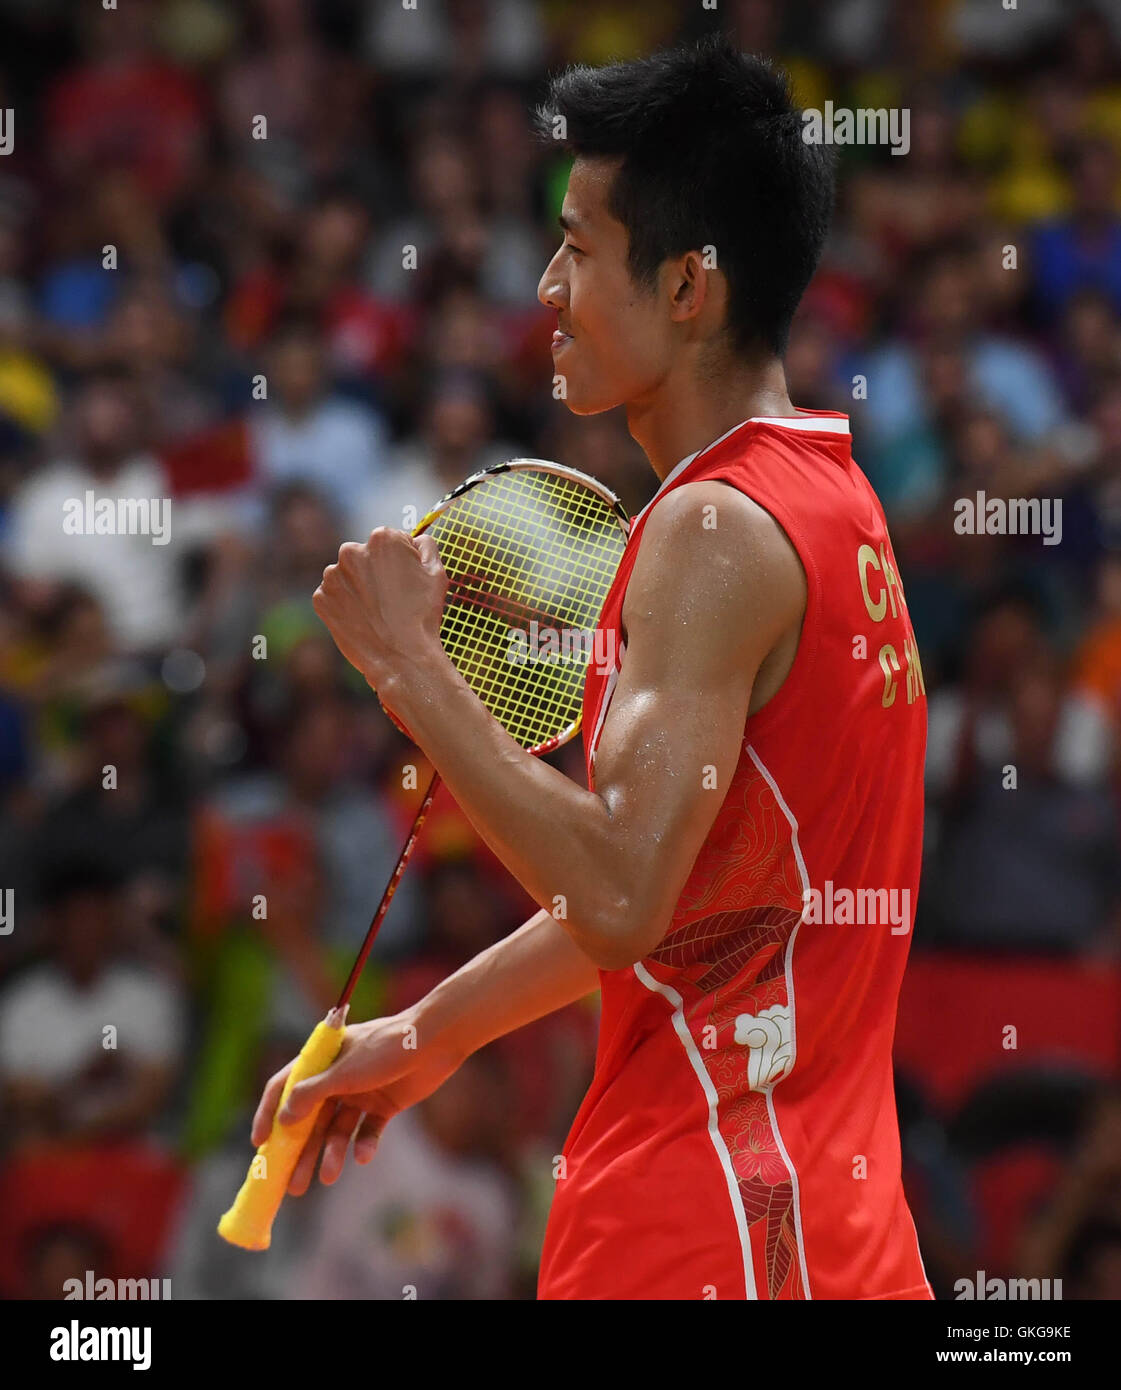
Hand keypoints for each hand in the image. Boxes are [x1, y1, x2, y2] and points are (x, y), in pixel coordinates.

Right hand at [251, 1013, 464, 1192]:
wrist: (436, 1040)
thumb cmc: (386, 1048)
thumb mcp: (344, 1072)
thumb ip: (311, 1096)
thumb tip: (283, 1119)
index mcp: (321, 1060)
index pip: (285, 1087)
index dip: (269, 1114)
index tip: (260, 1145)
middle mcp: (337, 1077)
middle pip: (311, 1118)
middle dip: (302, 1151)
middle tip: (292, 1185)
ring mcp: (361, 1091)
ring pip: (338, 1129)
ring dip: (332, 1153)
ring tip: (328, 1177)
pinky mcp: (385, 1103)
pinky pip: (367, 1131)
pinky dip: (364, 1145)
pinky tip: (362, 1156)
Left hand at [313, 529, 447, 688]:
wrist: (400, 657)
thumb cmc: (422, 614)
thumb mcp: (437, 573)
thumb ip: (426, 545)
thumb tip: (417, 539)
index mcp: (382, 538)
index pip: (391, 540)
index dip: (402, 561)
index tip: (407, 581)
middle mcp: (351, 550)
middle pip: (365, 556)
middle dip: (376, 571)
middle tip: (392, 599)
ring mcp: (332, 576)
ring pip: (348, 576)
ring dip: (360, 587)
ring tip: (378, 612)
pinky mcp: (321, 599)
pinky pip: (334, 596)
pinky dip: (346, 605)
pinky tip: (363, 619)